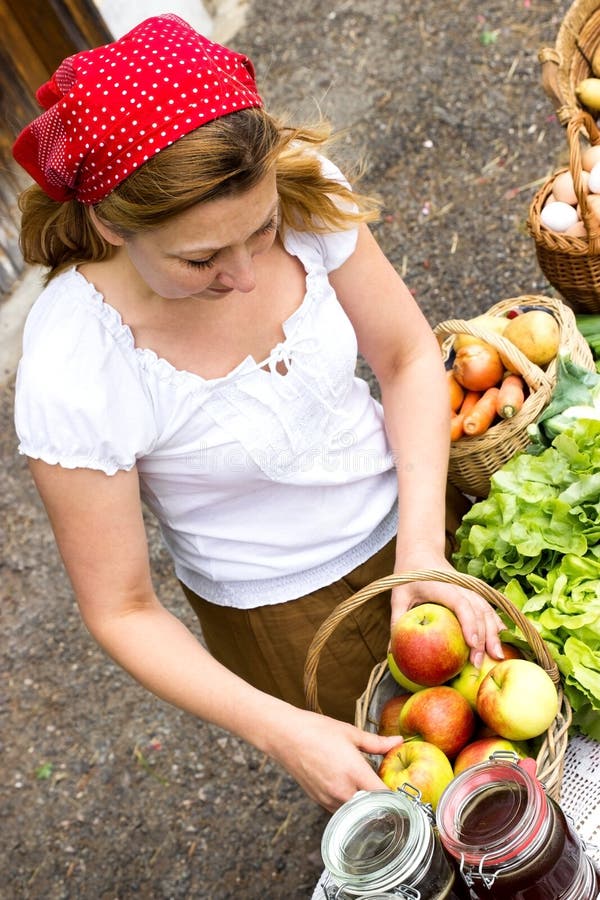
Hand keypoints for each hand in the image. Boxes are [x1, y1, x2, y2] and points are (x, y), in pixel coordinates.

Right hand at [270, 708, 403, 811]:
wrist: (286, 737)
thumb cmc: (318, 731)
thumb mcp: (350, 733)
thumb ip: (377, 743)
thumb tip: (398, 742)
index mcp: (354, 772)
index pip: (384, 797)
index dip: (395, 797)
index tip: (401, 792)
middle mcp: (343, 791)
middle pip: (372, 809)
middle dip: (381, 802)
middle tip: (385, 789)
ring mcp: (330, 799)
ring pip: (357, 812)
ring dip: (365, 804)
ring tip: (366, 787)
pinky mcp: (320, 802)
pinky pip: (342, 810)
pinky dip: (350, 804)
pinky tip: (349, 788)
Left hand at [390, 556, 504, 668]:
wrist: (421, 553)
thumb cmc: (408, 576)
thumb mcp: (397, 596)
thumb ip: (397, 621)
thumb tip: (391, 652)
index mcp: (441, 586)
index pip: (460, 604)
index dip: (468, 623)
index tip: (471, 644)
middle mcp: (460, 586)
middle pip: (478, 611)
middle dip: (483, 637)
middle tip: (480, 663)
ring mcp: (469, 588)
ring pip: (487, 610)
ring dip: (493, 633)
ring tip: (497, 656)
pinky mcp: (473, 592)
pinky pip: (488, 607)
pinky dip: (496, 623)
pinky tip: (503, 638)